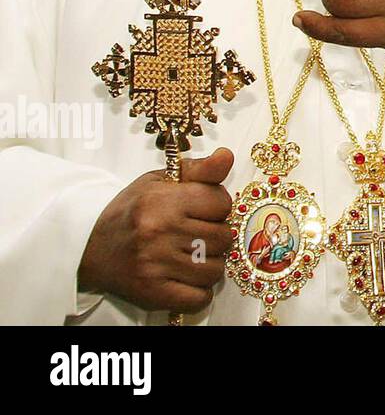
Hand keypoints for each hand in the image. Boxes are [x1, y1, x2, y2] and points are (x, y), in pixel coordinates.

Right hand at [77, 148, 233, 313]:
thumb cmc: (131, 210)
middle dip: (216, 235)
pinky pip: (200, 298)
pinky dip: (199, 291)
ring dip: (209, 264)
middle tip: (196, 234)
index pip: (222, 203)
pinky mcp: (152, 293)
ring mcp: (156, 265)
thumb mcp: (160, 181)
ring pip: (215, 269)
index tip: (203, 210)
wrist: (88, 247)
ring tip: (190, 255)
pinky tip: (187, 278)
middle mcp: (159, 232)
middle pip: (223, 237)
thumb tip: (227, 156)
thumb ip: (199, 169)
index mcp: (162, 201)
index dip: (217, 206)